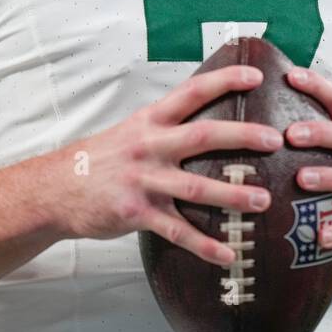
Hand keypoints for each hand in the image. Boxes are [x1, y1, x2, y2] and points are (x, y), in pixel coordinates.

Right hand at [46, 65, 282, 265]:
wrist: (55, 189)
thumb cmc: (103, 157)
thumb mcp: (134, 130)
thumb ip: (169, 124)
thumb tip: (211, 116)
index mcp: (150, 120)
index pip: (192, 92)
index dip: (224, 80)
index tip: (256, 76)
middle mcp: (148, 146)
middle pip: (202, 136)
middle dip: (242, 137)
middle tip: (276, 140)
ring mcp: (142, 181)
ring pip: (195, 188)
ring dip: (232, 196)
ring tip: (263, 201)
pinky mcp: (136, 213)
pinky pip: (177, 232)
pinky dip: (205, 245)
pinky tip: (229, 254)